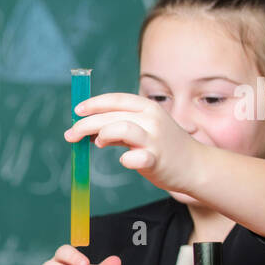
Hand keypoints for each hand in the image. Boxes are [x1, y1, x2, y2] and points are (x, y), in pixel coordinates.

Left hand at [65, 93, 201, 193]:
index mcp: (147, 107)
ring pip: (121, 128)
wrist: (194, 165)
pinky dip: (126, 159)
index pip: (115, 99)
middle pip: (111, 115)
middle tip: (70, 135)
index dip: (93, 104)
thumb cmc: (164, 146)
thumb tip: (88, 130)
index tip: (76, 111)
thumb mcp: (144, 129)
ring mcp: (155, 138)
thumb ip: (118, 127)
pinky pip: (136, 157)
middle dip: (85, 124)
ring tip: (98, 143)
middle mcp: (151, 119)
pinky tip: (124, 160)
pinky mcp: (156, 159)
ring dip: (103, 134)